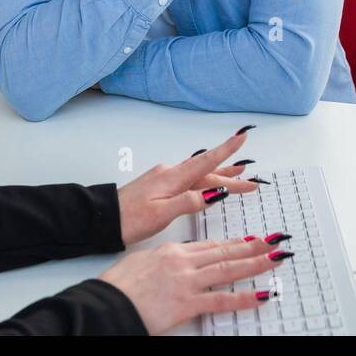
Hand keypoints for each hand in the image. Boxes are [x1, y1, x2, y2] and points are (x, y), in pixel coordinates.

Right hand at [100, 236, 286, 333]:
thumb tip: (171, 265)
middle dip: (252, 245)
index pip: (209, 245)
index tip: (249, 240)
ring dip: (256, 263)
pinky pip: (222, 299)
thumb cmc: (118, 286)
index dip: (232, 243)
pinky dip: (244, 297)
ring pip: (229, 268)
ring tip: (275, 258)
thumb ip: (161, 262)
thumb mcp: (141, 263)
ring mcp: (187, 281)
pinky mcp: (188, 302)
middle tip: (273, 241)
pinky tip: (262, 294)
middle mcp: (183, 262)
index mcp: (171, 251)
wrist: (107, 302)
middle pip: (224, 251)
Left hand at [116, 128, 258, 244]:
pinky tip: (206, 182)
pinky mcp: (159, 186)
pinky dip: (203, 181)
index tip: (242, 137)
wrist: (103, 218)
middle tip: (252, 180)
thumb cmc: (129, 218)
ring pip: (198, 176)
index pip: (206, 162)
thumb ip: (188, 202)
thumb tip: (215, 193)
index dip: (226, 151)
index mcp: (173, 178)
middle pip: (207, 172)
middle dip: (230, 175)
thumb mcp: (161, 214)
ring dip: (218, 176)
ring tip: (237, 173)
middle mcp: (170, 174)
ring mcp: (164, 179)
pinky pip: (189, 180)